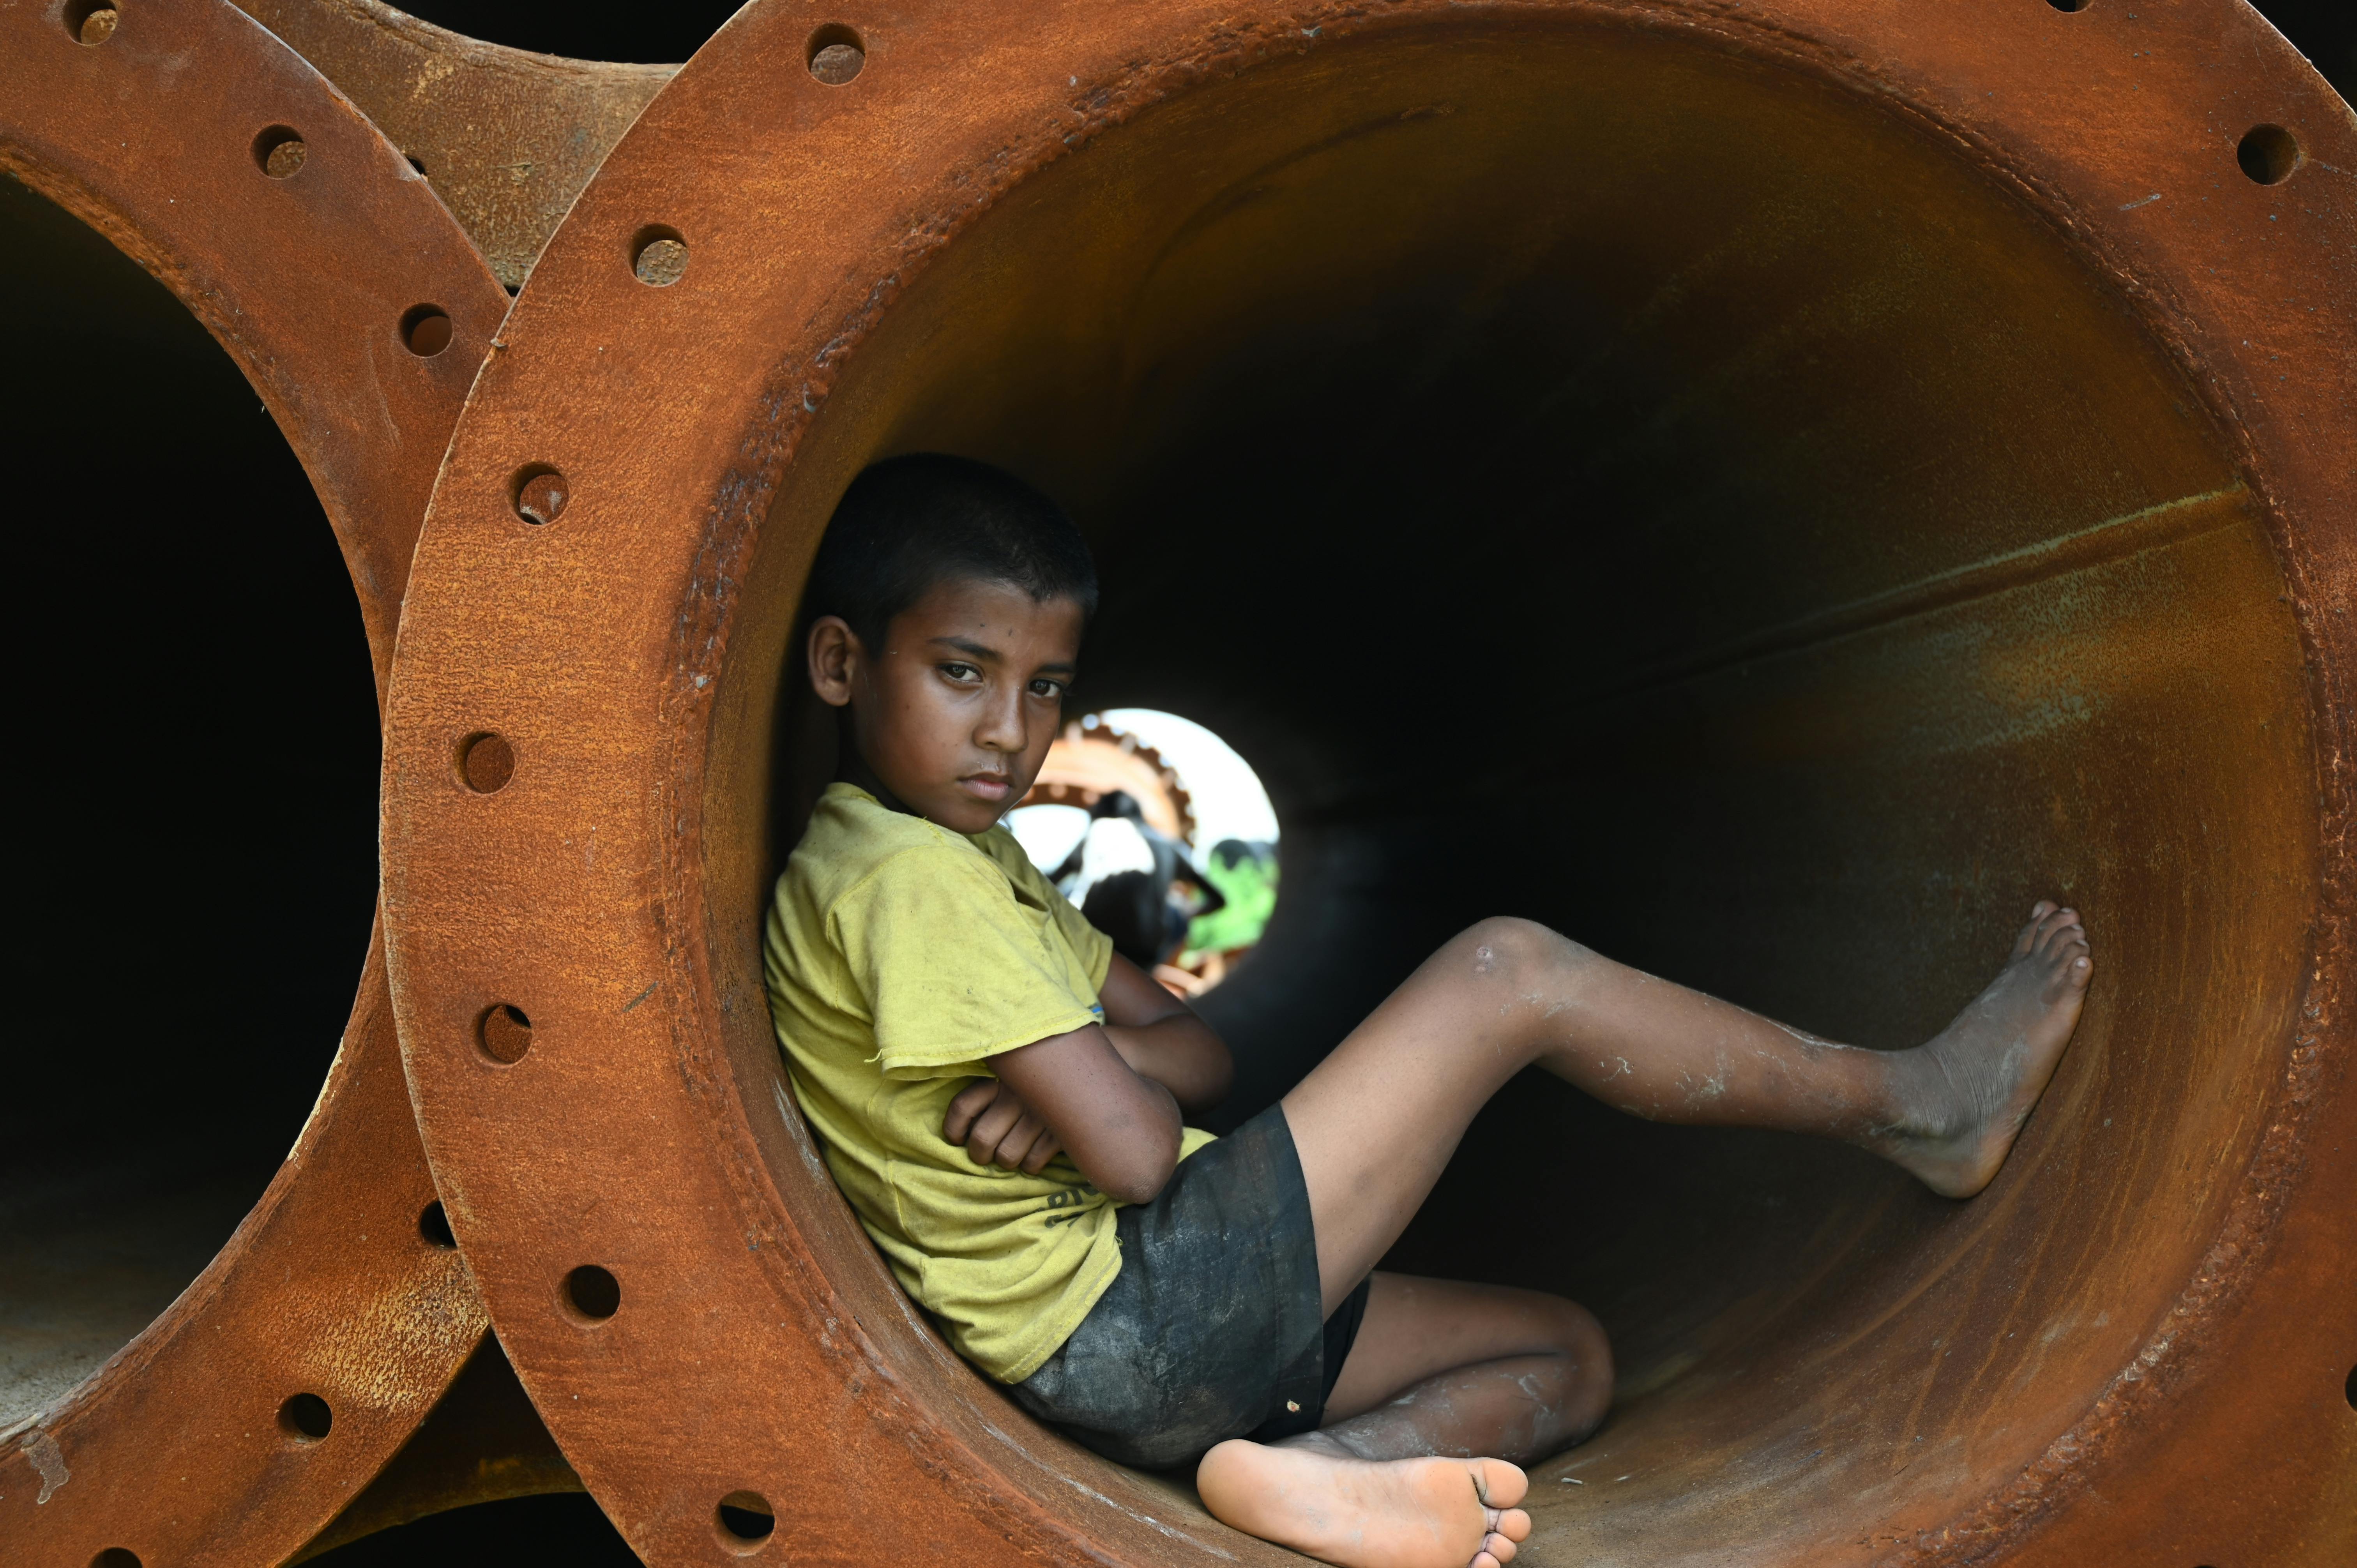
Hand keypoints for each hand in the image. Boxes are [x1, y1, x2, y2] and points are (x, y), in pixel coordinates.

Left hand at [943, 1077, 1065, 1174]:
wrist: (1086, 1081)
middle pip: (982, 1140)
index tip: (958, 1139)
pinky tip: (1033, 1152)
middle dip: (979, 1155)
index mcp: (1000, 1078)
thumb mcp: (1012, 1077)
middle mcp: (1018, 1095)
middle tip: (985, 1153)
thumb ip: (989, 1094)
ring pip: (1006, 1157)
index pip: (963, 1107)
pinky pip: (1033, 1163)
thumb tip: (963, 1132)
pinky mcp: (1061, 1133)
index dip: (954, 1129)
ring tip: (1012, 1152)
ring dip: (1006, 1160)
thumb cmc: (1038, 1083)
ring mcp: (1040, 1115)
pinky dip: (1030, 1165)